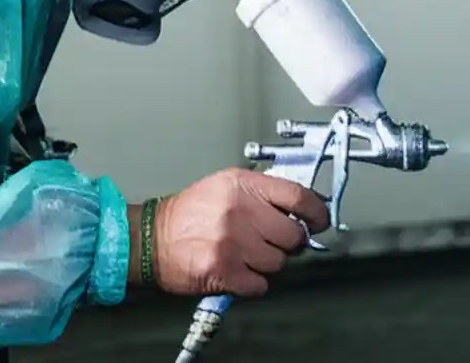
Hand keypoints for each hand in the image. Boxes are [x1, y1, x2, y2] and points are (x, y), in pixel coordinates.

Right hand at [129, 168, 329, 296]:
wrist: (148, 239)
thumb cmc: (189, 213)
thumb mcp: (227, 185)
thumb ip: (263, 191)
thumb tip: (303, 204)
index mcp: (244, 185)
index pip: (299, 197)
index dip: (317, 212)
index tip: (320, 221)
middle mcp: (241, 212)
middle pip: (294, 235)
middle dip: (289, 242)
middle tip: (275, 242)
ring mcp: (232, 243)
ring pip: (279, 262)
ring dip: (269, 263)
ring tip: (249, 255)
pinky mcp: (222, 271)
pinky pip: (260, 284)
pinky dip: (254, 283)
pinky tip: (241, 272)